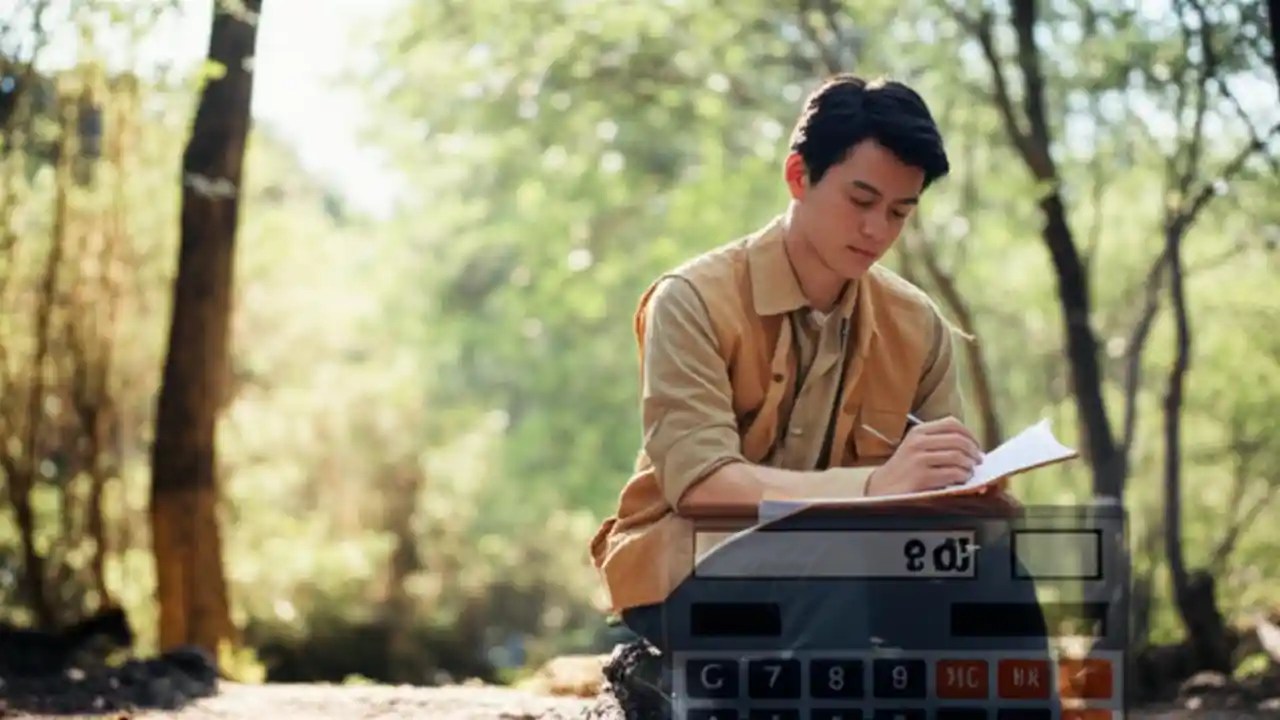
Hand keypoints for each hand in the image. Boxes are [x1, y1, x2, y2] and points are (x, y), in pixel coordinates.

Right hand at [865, 416, 982, 496]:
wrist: (882, 488)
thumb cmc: (904, 470)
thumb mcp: (916, 449)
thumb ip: (939, 444)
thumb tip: (973, 450)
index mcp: (918, 432)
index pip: (952, 424)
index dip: (969, 434)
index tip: (975, 446)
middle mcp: (918, 442)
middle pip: (958, 439)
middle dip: (973, 451)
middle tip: (978, 461)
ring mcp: (919, 459)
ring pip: (957, 456)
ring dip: (969, 465)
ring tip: (970, 472)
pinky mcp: (921, 477)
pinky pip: (952, 473)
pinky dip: (963, 477)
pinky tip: (962, 481)